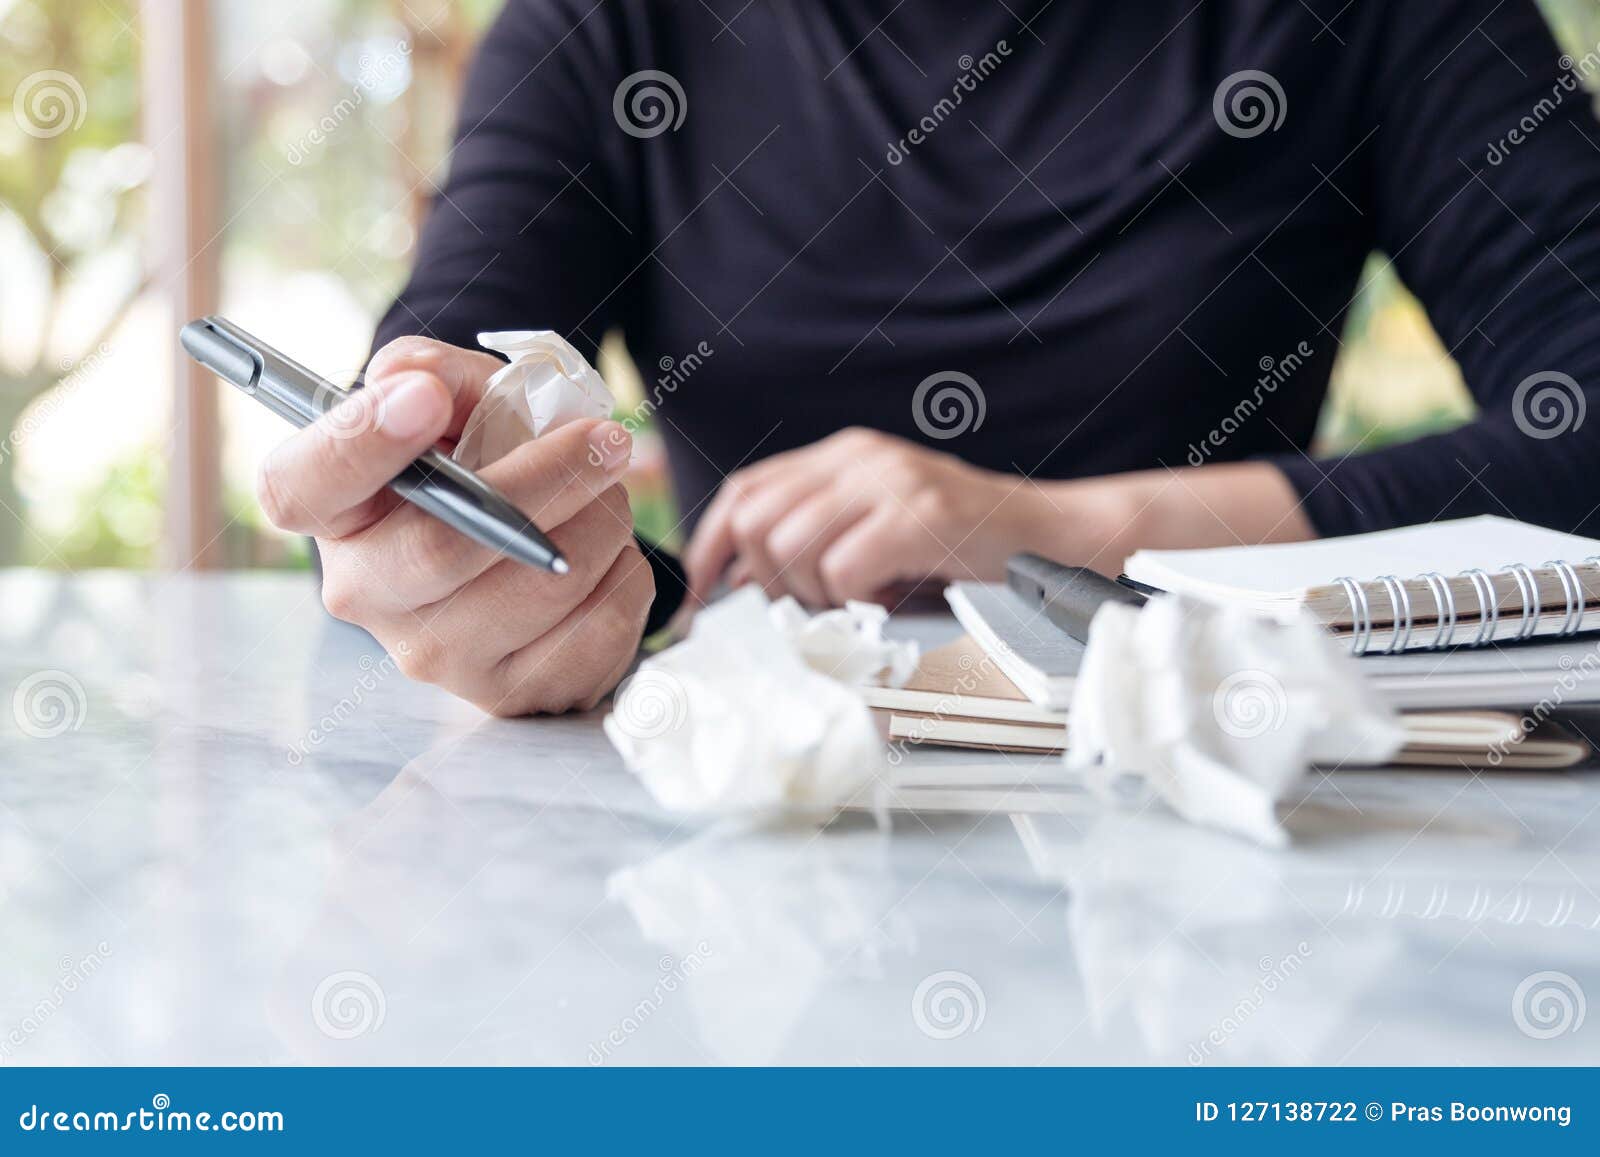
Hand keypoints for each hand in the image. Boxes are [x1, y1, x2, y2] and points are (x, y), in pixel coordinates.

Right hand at [255, 336, 652, 715]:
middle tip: (608, 441)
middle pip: (445, 546)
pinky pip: (597, 626)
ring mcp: (434, 656)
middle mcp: (364, 594)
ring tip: (605, 498)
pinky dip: (623, 575)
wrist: (523, 549)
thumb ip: (435, 371)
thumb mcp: (456, 401)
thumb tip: (414, 377)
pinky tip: (607, 559)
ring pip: (542, 584)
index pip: (302, 485)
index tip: (424, 398)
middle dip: (549, 480)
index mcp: (332, 511)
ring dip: (602, 524)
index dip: (359, 443)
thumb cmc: (479, 463)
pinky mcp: (507, 691)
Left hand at [683, 427, 1051, 606]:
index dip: (712, 544)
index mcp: (842, 455)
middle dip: (768, 579)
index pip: (746, 490)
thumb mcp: (874, 533)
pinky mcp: (918, 516)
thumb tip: (736, 582)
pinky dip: (854, 599)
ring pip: (792, 548)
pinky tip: (886, 597)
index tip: (703, 592)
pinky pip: (844, 569)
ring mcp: (890, 482)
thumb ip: (809, 543)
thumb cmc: (957, 547)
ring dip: (814, 594)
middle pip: (758, 521)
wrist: (1046, 537)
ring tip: (856, 600)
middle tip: (810, 604)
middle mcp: (859, 458)